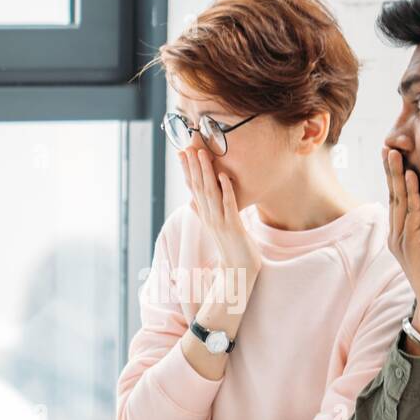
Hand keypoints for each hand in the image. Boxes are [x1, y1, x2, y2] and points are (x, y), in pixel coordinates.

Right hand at [181, 147, 261, 281]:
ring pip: (210, 193)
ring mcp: (220, 221)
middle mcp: (209, 217)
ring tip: (202, 154)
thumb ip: (204, 213)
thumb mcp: (216, 228)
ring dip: (206, 173)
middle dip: (192, 167)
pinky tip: (223, 176)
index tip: (181, 153)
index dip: (187, 170)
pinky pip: (228, 205)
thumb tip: (191, 202)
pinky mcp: (233, 227)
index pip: (192, 189)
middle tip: (186, 147)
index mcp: (205, 215)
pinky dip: (226, 190)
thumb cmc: (231, 249)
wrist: (238, 272)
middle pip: (197, 188)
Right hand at [384, 148, 419, 347]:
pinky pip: (411, 215)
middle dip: (391, 169)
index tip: (396, 154)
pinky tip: (412, 178)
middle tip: (389, 145)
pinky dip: (413, 195)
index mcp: (404, 233)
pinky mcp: (410, 246)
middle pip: (394, 195)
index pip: (400, 199)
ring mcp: (401, 240)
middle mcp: (398, 234)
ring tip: (396, 154)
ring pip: (399, 201)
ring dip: (397, 175)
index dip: (397, 176)